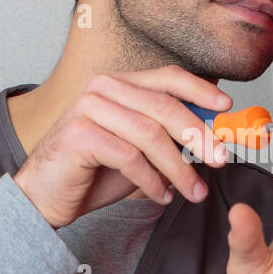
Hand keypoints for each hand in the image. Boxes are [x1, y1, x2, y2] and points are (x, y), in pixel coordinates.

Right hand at [14, 65, 231, 228]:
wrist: (45, 196)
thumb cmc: (93, 171)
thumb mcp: (140, 149)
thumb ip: (168, 134)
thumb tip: (213, 132)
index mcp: (120, 84)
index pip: (168, 77)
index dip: (201, 91)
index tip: (227, 107)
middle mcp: (103, 88)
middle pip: (164, 106)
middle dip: (199, 135)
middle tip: (220, 160)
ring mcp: (88, 108)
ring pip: (150, 134)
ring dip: (179, 168)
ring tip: (193, 191)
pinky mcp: (79, 134)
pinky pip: (129, 157)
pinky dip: (151, 180)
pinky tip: (161, 195)